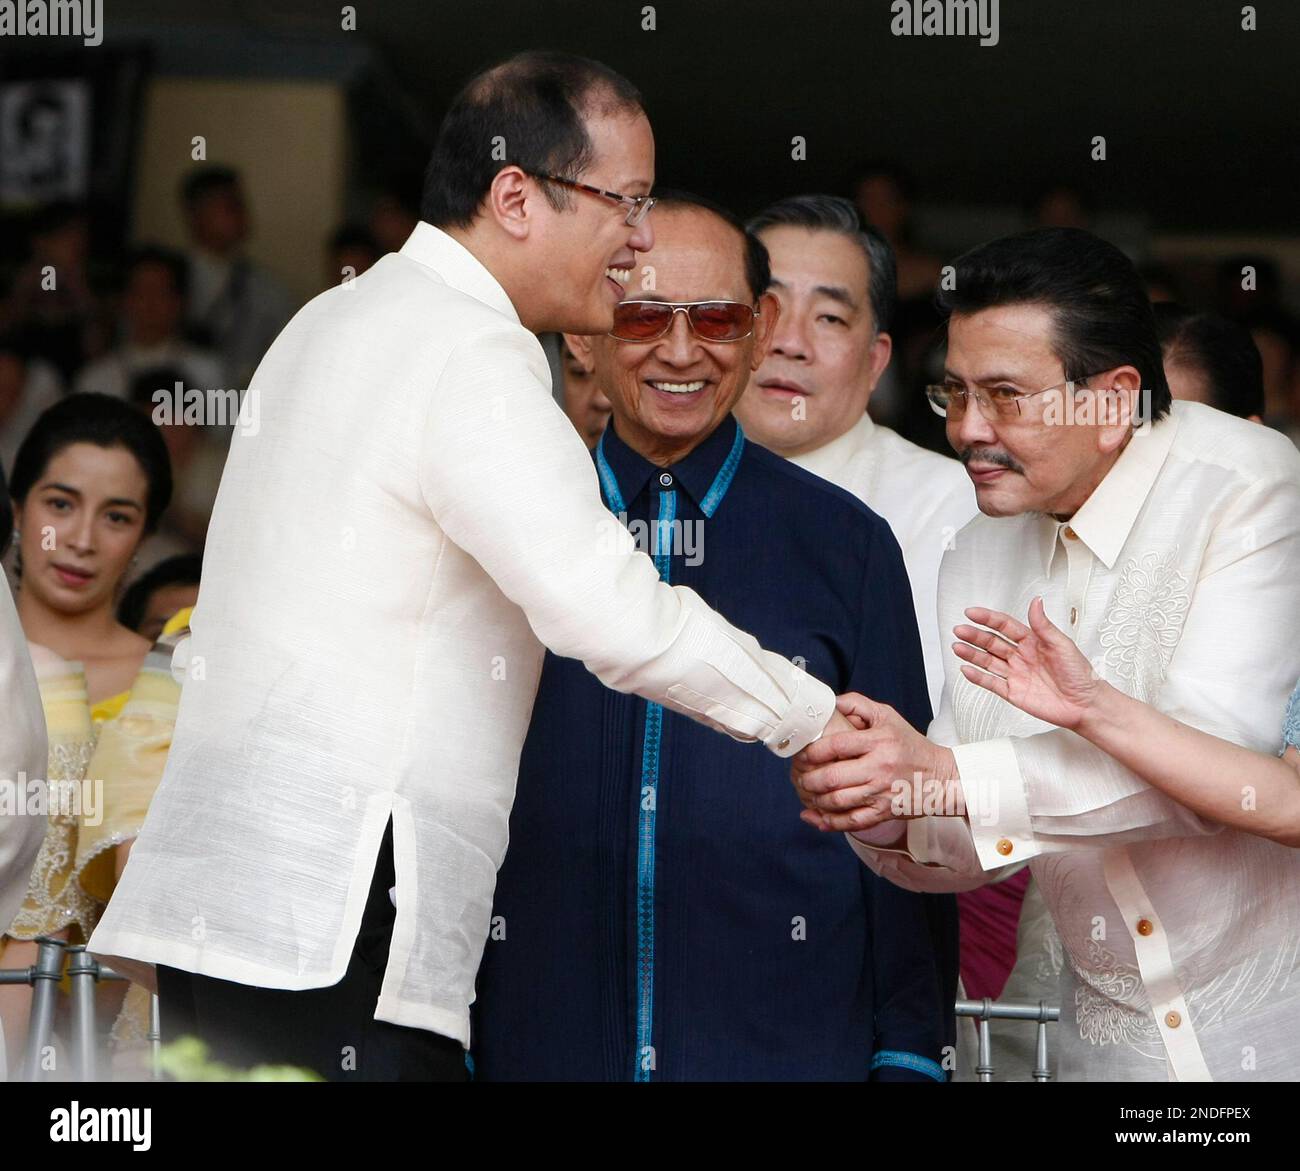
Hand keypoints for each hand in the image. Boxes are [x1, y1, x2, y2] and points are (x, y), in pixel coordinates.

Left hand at [791, 693, 958, 832]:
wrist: (940, 776)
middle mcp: (879, 768)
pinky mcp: (884, 813)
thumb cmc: (910, 744)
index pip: (836, 746)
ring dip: (815, 799)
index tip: (802, 753)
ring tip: (807, 792)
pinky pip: (851, 822)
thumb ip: (857, 704)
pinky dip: (829, 822)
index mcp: (879, 742)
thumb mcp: (887, 716)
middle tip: (799, 776)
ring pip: (838, 802)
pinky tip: (815, 817)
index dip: (813, 751)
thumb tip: (829, 703)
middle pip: (833, 777)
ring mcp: (881, 793)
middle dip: (808, 779)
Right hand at [952, 597, 1103, 731]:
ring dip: (972, 654)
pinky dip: (978, 677)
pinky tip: (967, 669)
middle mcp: (1021, 656)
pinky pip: (991, 683)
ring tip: (957, 647)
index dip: (988, 619)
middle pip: (992, 642)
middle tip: (960, 630)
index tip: (973, 613)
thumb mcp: (1062, 644)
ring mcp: (1016, 674)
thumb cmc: (1080, 674)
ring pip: (988, 661)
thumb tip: (1036, 602)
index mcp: (1032, 642)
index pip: (1004, 626)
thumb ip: (1044, 625)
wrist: (1085, 704)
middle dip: (974, 636)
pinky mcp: (1013, 693)